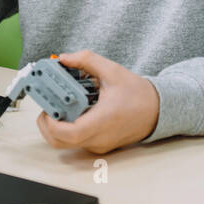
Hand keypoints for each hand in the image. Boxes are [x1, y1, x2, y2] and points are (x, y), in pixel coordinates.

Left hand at [35, 50, 159, 154]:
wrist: (157, 110)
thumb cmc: (139, 94)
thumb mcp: (112, 71)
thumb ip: (86, 60)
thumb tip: (64, 58)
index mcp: (102, 121)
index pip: (70, 133)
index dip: (51, 123)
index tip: (46, 108)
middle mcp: (98, 138)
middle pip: (60, 141)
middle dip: (46, 124)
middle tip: (47, 104)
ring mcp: (98, 144)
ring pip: (66, 142)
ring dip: (56, 125)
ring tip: (59, 104)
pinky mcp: (98, 145)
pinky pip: (76, 140)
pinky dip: (68, 127)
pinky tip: (73, 110)